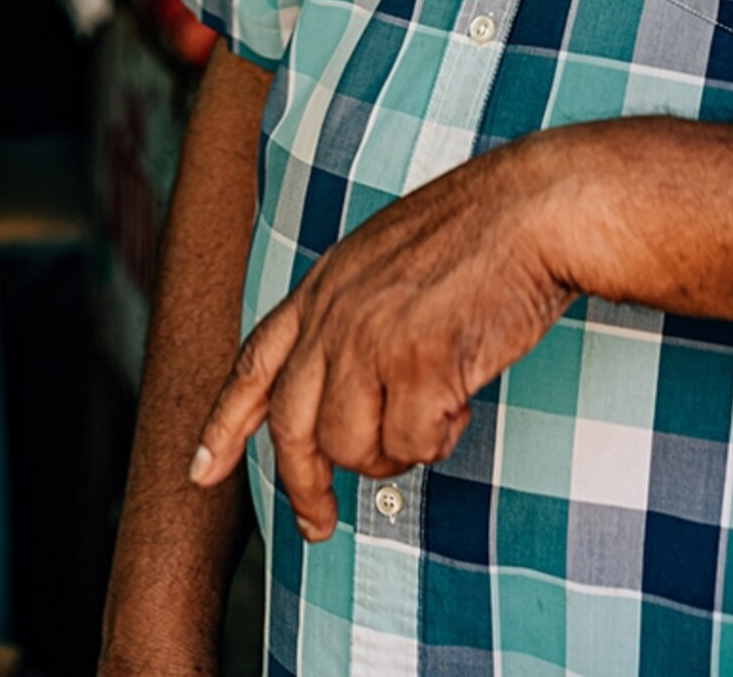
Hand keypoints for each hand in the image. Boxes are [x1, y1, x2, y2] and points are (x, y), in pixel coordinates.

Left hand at [190, 138, 575, 542]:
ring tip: (433, 414)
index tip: (200, 471)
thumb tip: (338, 410)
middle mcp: (335, 314)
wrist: (533, 209)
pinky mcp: (417, 365)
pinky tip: (463, 399)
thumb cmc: (477, 235)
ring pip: (352, 449)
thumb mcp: (385, 260)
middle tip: (319, 525)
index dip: (224, 422)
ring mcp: (372, 340)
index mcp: (324, 284)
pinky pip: (414, 446)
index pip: (255, 362)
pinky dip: (439, 439)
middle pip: (292, 430)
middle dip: (304, 487)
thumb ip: (349, 319)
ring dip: (394, 452)